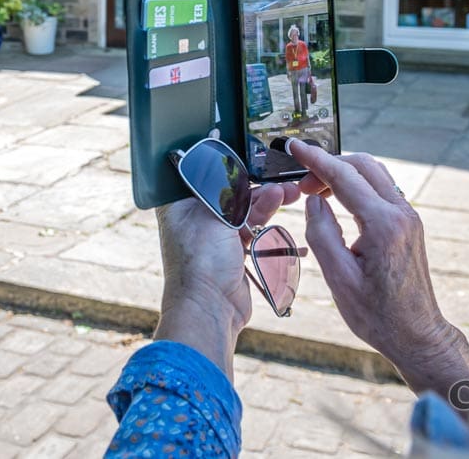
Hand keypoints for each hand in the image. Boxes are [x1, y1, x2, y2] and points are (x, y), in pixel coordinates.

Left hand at [154, 180, 300, 378]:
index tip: (256, 160)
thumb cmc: (200, 261)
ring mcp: (213, 237)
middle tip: (283, 181)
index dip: (230, 167)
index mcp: (179, 205)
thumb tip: (239, 169)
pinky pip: (251, 230)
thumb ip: (228, 190)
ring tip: (289, 194)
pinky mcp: (231, 252)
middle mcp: (194, 218)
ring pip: (244, 210)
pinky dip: (266, 221)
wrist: (209, 308)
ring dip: (266, 202)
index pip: (206, 176)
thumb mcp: (213, 214)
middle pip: (229, 193)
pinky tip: (281, 210)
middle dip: (257, 187)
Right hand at [292, 141, 455, 378]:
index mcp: (384, 226)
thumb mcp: (338, 279)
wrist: (417, 335)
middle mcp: (401, 215)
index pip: (345, 178)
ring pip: (374, 174)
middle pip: (363, 165)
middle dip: (329, 164)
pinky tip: (338, 202)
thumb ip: (322, 234)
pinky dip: (357, 185)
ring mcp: (409, 218)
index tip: (294, 146)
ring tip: (316, 192)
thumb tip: (315, 202)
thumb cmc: (377, 315)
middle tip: (302, 183)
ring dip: (343, 174)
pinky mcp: (409, 224)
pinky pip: (381, 190)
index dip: (316, 159)